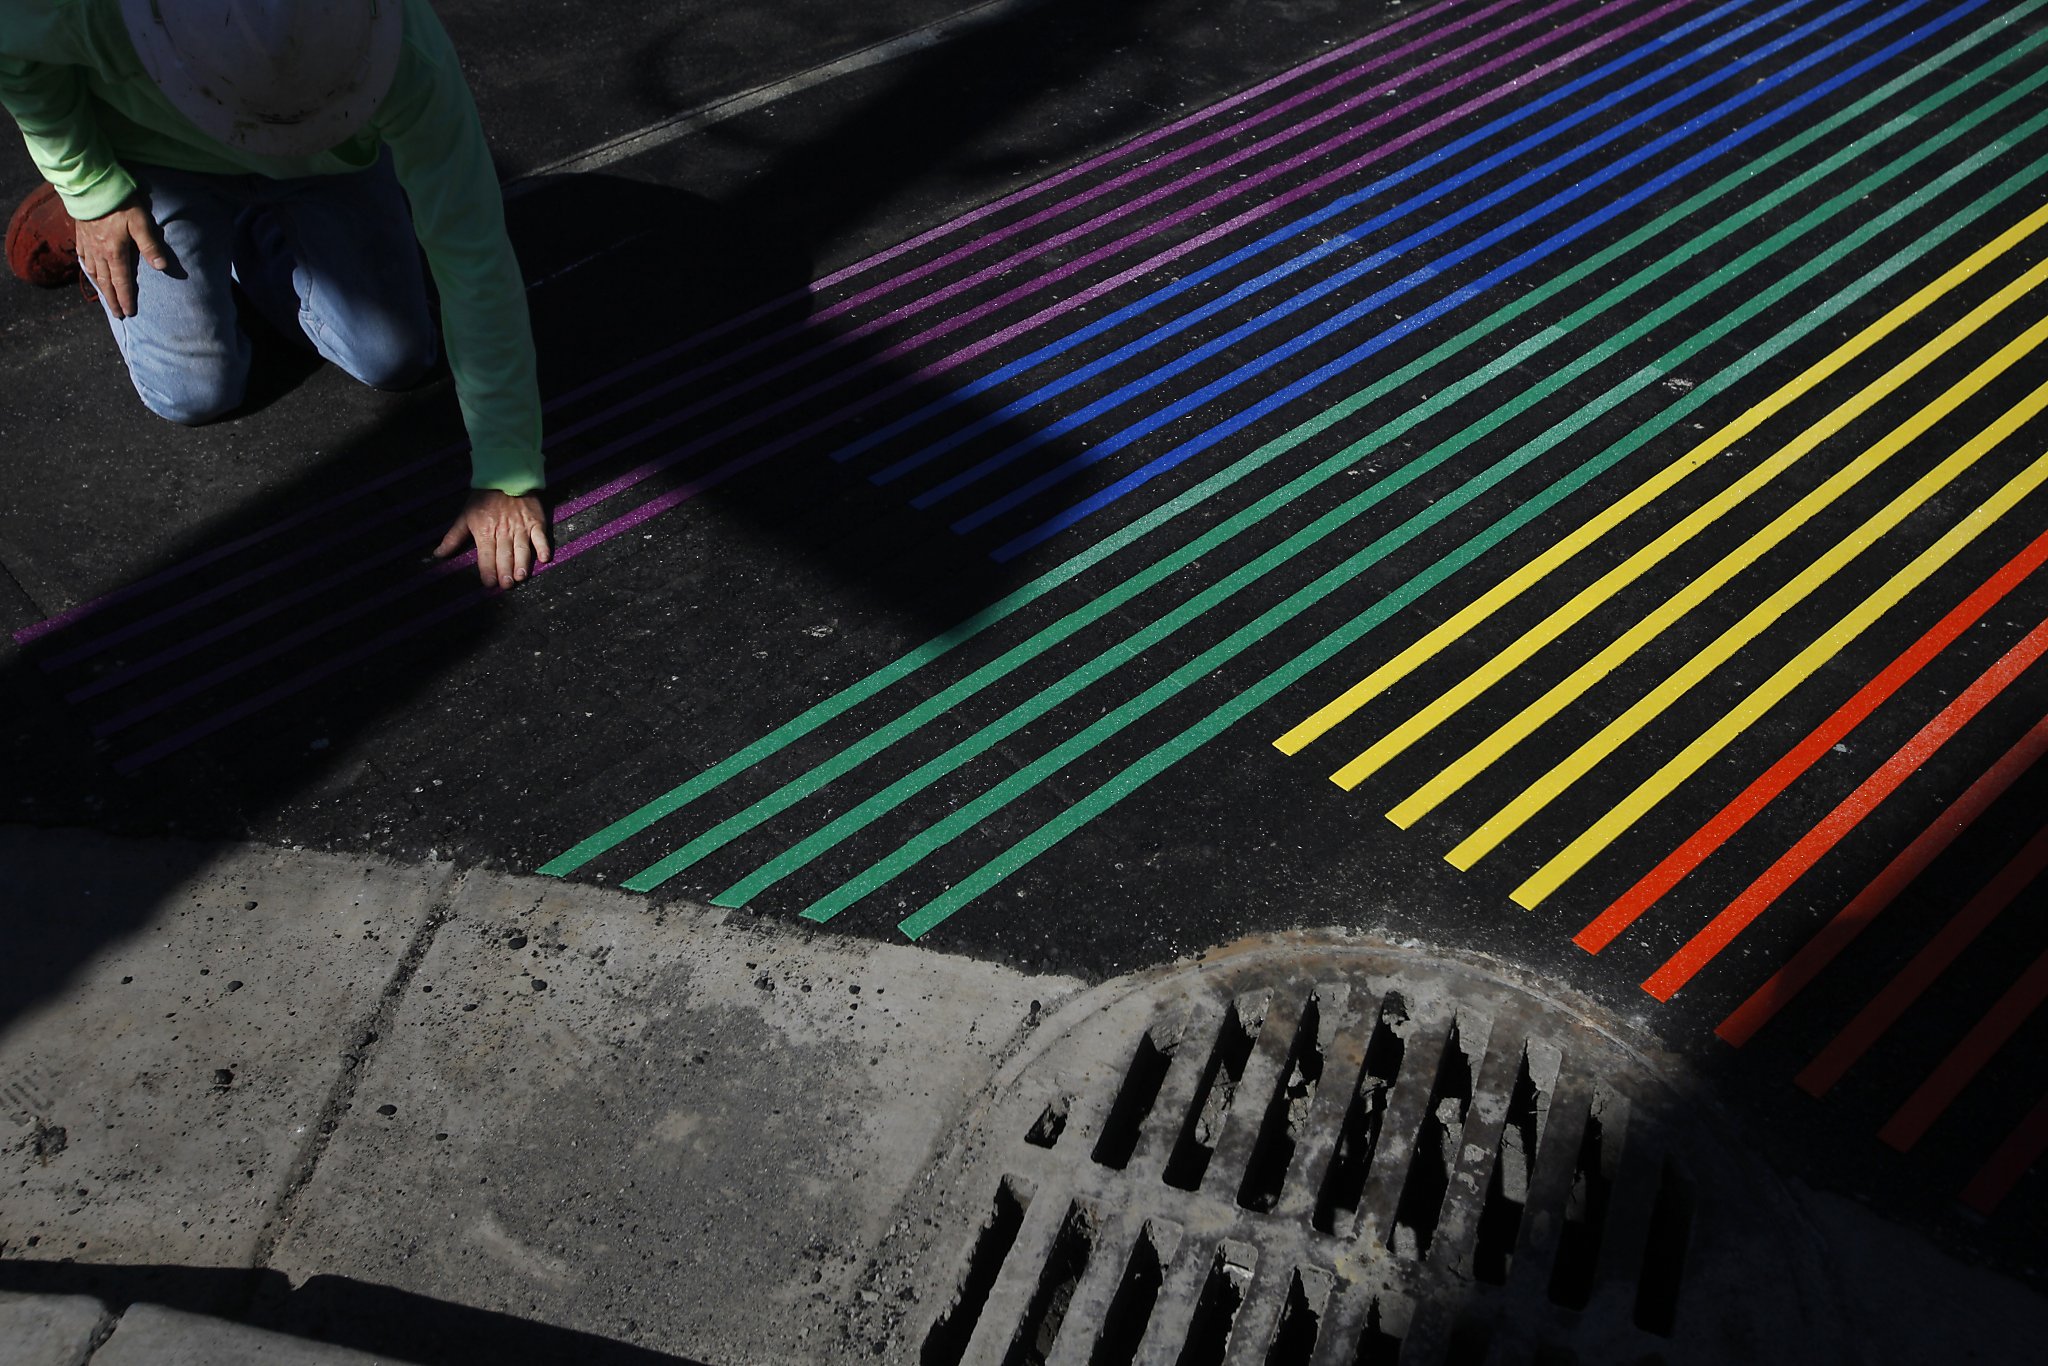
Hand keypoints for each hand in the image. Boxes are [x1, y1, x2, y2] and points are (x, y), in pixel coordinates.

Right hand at [77, 200, 169, 318]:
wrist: (90, 186)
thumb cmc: (120, 203)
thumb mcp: (140, 223)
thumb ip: (150, 245)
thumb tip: (162, 267)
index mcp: (115, 252)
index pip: (122, 282)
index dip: (126, 298)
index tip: (129, 313)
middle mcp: (99, 252)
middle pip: (106, 282)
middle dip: (112, 299)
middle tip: (117, 314)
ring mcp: (88, 244)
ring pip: (93, 271)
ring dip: (99, 287)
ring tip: (104, 297)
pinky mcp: (80, 235)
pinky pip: (82, 257)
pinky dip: (86, 268)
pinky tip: (88, 271)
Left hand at [435, 489, 550, 588]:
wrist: (505, 477)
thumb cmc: (483, 499)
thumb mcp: (465, 517)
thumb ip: (453, 538)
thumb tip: (438, 554)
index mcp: (485, 532)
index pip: (486, 555)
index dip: (487, 570)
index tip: (489, 583)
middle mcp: (503, 532)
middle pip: (504, 555)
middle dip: (505, 571)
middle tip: (506, 585)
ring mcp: (521, 527)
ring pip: (522, 549)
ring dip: (522, 564)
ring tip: (521, 577)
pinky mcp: (536, 522)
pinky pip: (540, 537)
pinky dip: (543, 547)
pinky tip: (544, 559)